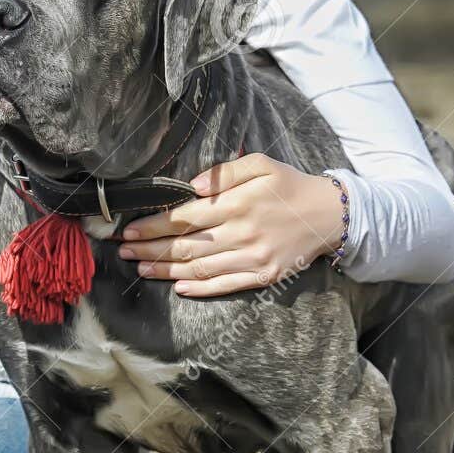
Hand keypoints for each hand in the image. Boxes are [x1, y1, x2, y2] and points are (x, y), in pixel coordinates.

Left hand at [117, 153, 346, 296]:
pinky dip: (199, 289)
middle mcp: (241, 233)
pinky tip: (177, 288)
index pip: (184, 218)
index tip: (129, 230)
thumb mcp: (261, 163)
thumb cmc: (289, 185)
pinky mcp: (263, 276)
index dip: (153, 225)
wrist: (330, 214)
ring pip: (199, 269)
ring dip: (165, 271)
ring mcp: (252, 258)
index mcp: (237, 204)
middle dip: (150, 250)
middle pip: (185, 246)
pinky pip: (225, 286)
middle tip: (124, 252)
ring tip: (140, 269)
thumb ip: (225, 172)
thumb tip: (191, 187)